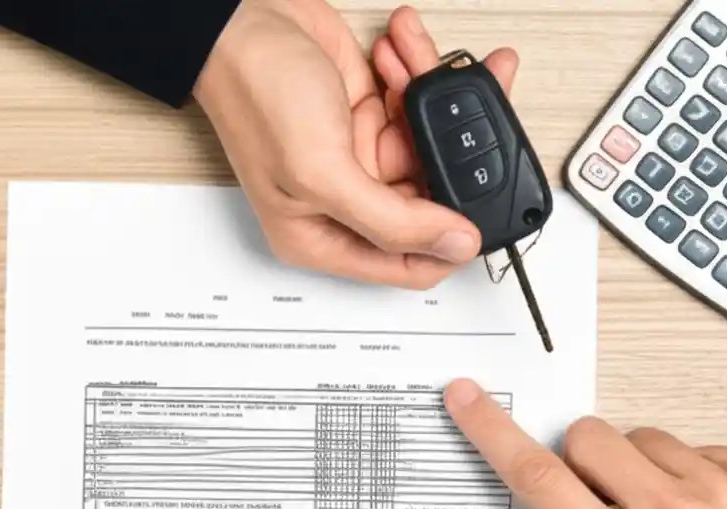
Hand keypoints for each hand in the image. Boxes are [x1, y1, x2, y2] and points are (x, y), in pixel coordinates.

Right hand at [192, 1, 517, 288]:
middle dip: (457, 155)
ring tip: (433, 62)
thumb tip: (457, 246)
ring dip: (439, 99)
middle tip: (478, 115)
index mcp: (326, 237)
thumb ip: (394, 220)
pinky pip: (416, 103)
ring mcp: (362, 156)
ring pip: (432, 145)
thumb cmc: (254, 93)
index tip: (489, 208)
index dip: (455, 243)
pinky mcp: (370, 113)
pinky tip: (402, 48)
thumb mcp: (322, 173)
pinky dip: (418, 71)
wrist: (238, 18)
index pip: (412, 266)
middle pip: (433, 201)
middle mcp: (348, 202)